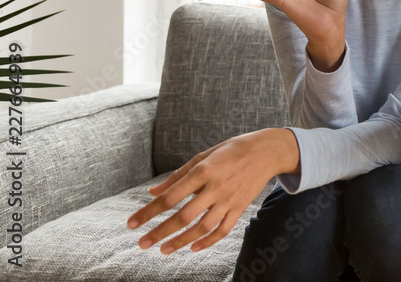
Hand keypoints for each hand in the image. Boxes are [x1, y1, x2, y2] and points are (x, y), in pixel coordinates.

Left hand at [126, 129, 298, 253]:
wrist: (267, 151)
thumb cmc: (232, 149)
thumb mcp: (204, 155)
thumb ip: (178, 175)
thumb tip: (153, 192)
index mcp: (204, 170)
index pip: (171, 196)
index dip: (149, 211)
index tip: (132, 223)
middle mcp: (216, 186)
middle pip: (184, 216)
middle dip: (160, 232)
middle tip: (142, 243)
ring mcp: (229, 199)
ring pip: (202, 227)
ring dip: (180, 241)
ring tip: (163, 250)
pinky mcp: (240, 207)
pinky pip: (223, 230)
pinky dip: (207, 241)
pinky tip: (193, 247)